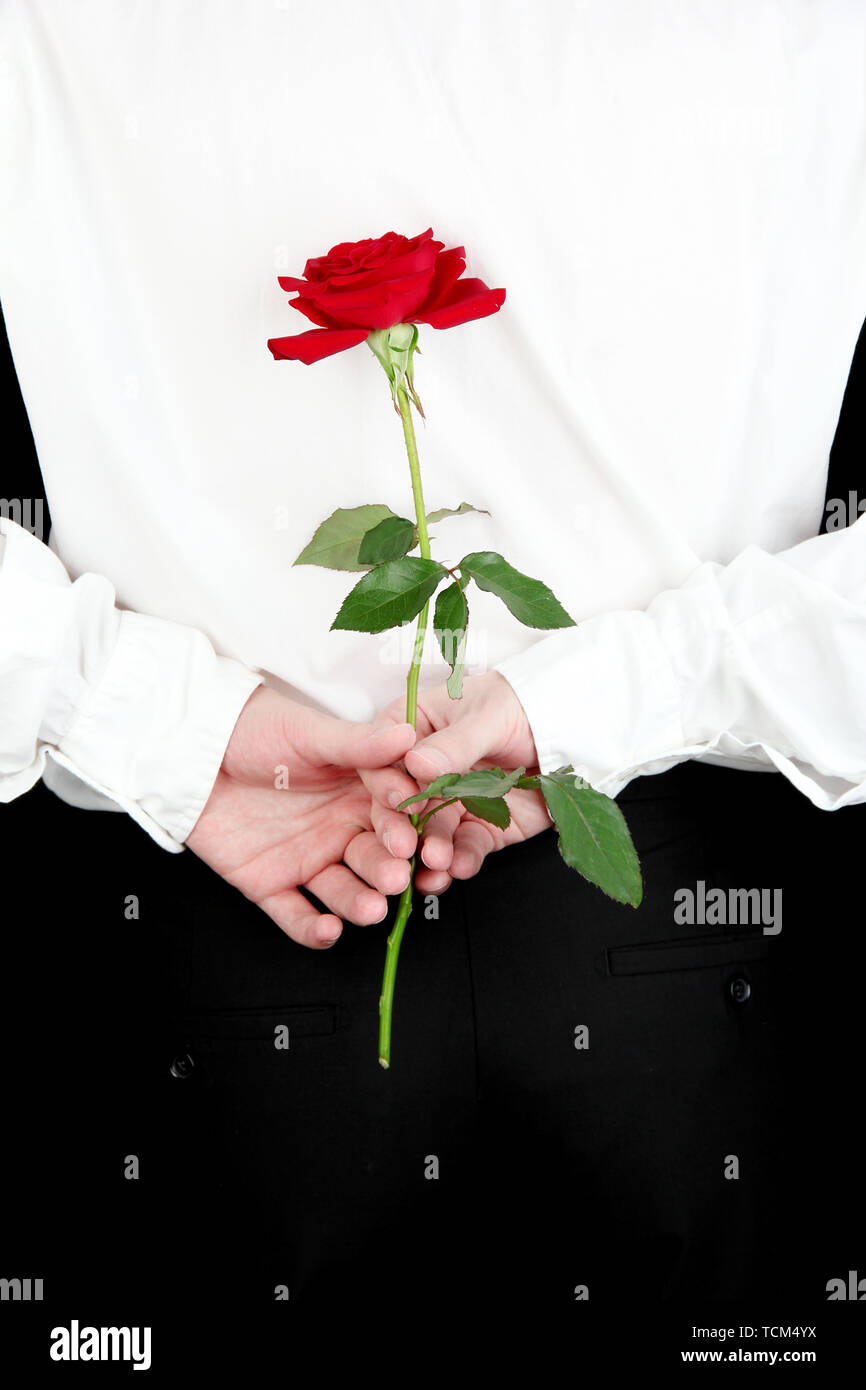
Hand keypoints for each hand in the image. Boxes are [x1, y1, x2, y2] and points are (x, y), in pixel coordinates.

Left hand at [185, 685, 423, 947]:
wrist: (190, 752)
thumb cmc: (254, 730)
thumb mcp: (309, 733)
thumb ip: (358, 743)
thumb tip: (407, 735)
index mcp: (359, 791)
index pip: (392, 814)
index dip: (402, 826)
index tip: (409, 836)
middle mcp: (340, 828)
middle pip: (374, 857)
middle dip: (387, 869)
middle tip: (395, 876)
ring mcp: (309, 858)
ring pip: (344, 890)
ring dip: (359, 902)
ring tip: (371, 908)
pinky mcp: (273, 884)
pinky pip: (297, 914)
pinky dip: (313, 928)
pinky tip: (328, 930)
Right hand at [374, 671, 552, 894]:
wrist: (572, 732)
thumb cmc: (524, 705)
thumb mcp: (489, 716)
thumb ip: (455, 743)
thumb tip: (416, 763)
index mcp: (416, 728)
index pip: (383, 757)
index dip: (385, 781)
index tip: (398, 798)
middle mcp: (425, 769)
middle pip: (399, 803)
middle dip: (400, 828)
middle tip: (404, 845)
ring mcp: (451, 800)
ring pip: (430, 832)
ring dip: (430, 849)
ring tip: (438, 860)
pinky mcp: (479, 826)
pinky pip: (464, 848)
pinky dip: (460, 861)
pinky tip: (458, 867)